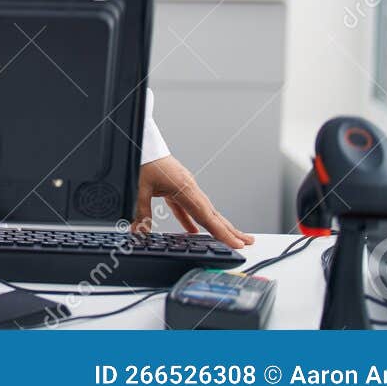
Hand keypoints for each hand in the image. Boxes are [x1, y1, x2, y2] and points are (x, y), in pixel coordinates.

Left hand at [133, 155, 255, 248]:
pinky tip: (193, 230)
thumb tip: (140, 230)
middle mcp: (189, 187)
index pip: (207, 216)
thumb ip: (141, 210)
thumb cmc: (144, 158)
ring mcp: (185, 186)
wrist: (142, 141)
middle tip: (247, 242)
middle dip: (230, 229)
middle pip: (213, 213)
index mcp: (184, 187)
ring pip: (204, 210)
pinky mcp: (177, 186)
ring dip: (216, 225)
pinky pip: (188, 207)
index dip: (222, 233)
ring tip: (228, 237)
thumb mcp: (139, 186)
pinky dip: (192, 220)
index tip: (237, 244)